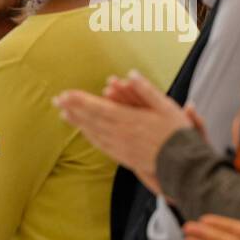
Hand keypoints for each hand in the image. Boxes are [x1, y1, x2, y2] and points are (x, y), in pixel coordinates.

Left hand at [53, 70, 189, 192]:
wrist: (183, 165)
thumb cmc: (177, 133)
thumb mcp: (166, 106)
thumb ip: (147, 90)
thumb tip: (131, 74)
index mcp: (129, 119)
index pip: (98, 107)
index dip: (80, 100)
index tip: (65, 94)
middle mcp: (120, 134)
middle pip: (91, 120)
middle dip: (73, 109)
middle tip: (57, 100)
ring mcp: (121, 148)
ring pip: (94, 133)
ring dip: (78, 122)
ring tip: (65, 114)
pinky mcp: (124, 158)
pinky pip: (102, 145)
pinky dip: (90, 137)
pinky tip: (84, 132)